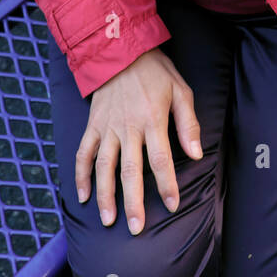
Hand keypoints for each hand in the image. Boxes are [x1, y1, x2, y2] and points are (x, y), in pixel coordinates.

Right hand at [75, 48, 201, 232]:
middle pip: (130, 170)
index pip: (161, 159)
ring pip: (104, 166)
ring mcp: (107, 127)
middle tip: (136, 227)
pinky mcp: (93, 124)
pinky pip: (84, 152)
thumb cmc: (156, 71)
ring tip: (108, 219)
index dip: (167, 185)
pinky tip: (82, 195)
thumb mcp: (180, 90)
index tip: (171, 205)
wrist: (121, 49)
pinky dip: (80, 175)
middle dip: (133, 202)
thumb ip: (188, 123)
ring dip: (105, 195)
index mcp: (153, 119)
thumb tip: (196, 154)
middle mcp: (128, 127)